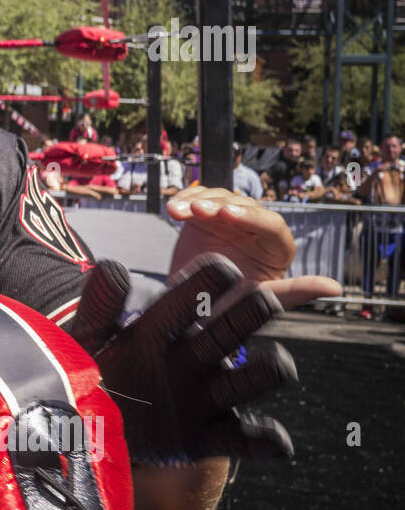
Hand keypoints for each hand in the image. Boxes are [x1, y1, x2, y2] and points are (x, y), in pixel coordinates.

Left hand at [70, 254, 296, 464]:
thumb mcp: (87, 339)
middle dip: (250, 314)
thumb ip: (98, 306)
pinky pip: (243, 439)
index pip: (192, 296)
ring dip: (266, 371)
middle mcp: (192, 357)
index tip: (223, 269)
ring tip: (277, 364)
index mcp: (162, 327)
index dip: (210, 280)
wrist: (83, 424)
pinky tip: (276, 441)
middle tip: (262, 300)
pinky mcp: (205, 437)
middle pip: (232, 330)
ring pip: (248, 381)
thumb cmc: (87, 369)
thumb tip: (113, 267)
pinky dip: (264, 440)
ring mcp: (202, 397)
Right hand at [167, 186, 341, 309]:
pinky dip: (185, 199)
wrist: (193, 312)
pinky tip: (173, 208)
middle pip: (243, 205)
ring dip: (197, 200)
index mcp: (277, 247)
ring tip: (178, 210)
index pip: (271, 224)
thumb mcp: (262, 302)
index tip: (225, 214)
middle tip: (196, 210)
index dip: (250, 216)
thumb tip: (336, 288)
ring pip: (220, 197)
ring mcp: (228, 221)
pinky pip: (198, 199)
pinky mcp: (205, 218)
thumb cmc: (233, 311)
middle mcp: (255, 229)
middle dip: (217, 205)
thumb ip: (295, 292)